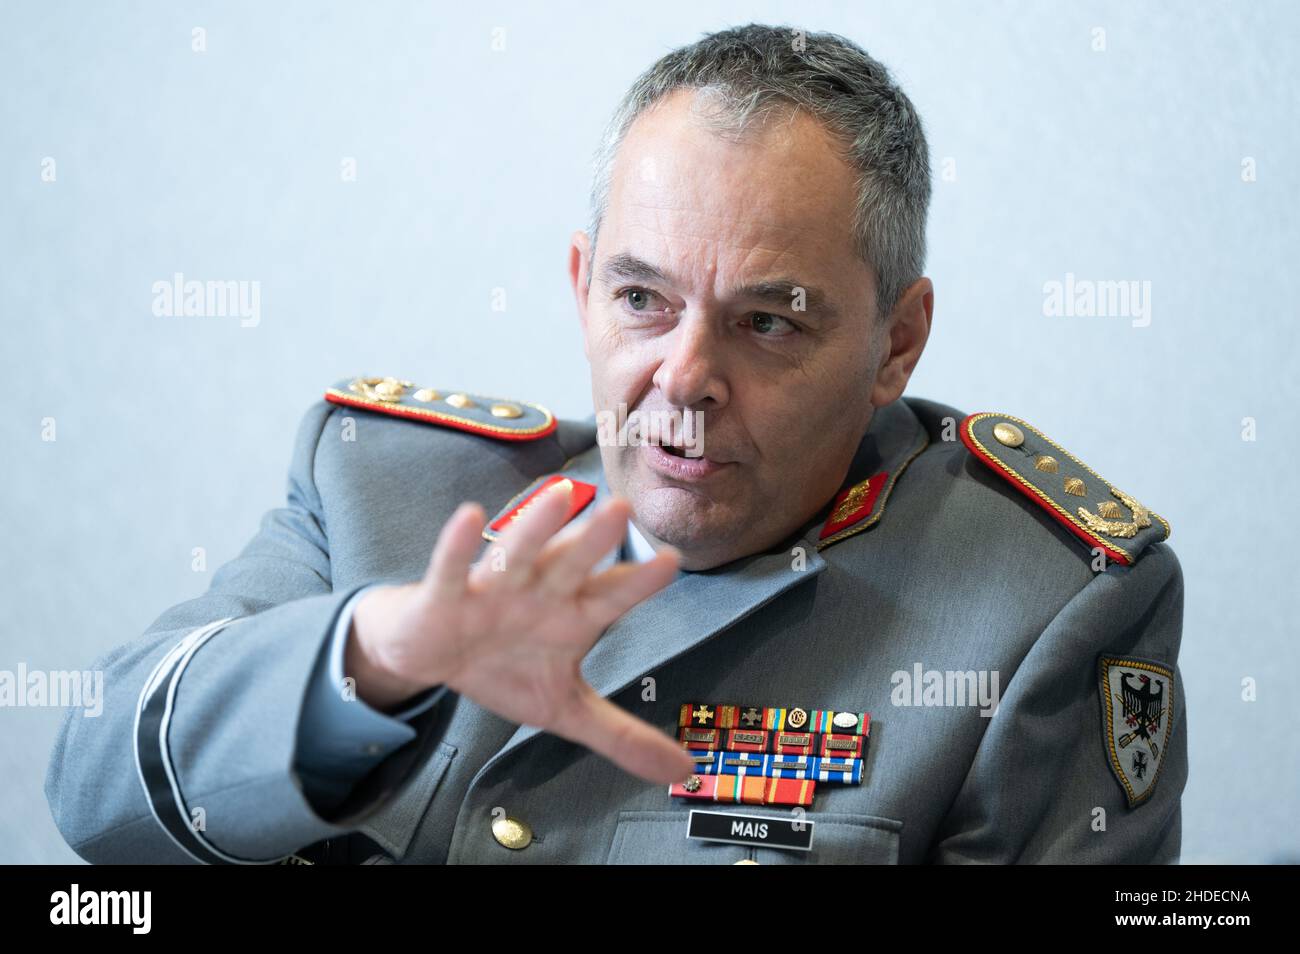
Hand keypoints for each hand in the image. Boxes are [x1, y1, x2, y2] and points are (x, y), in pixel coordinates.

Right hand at [347, 480, 693, 784]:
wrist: (431, 657)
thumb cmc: (504, 667)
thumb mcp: (566, 709)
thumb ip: (623, 735)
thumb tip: (685, 770)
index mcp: (571, 617)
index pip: (610, 597)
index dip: (637, 582)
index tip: (671, 561)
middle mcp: (538, 592)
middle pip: (570, 564)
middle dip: (594, 540)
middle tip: (622, 509)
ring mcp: (493, 589)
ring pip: (516, 554)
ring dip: (536, 527)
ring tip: (558, 496)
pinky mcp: (446, 594)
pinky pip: (452, 568)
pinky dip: (458, 546)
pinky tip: (471, 517)